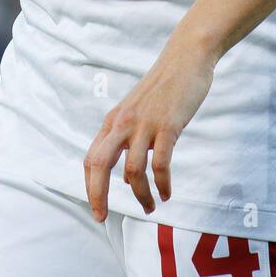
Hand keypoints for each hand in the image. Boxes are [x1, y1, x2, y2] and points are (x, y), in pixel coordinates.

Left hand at [83, 35, 216, 221]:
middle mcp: (123, 123)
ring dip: (140, 195)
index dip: (90, 186)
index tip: (97, 208)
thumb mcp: (137, 112)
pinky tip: (167, 193)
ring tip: (150, 207)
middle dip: (98, 195)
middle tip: (103, 217)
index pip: (91, 158)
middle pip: (100, 164)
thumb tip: (128, 180)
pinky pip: (161, 163)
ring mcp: (145, 124)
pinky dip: (162, 183)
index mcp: (113, 121)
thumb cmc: (164, 89)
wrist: (185, 58)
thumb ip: (129, 141)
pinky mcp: (168, 126)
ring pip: (133, 171)